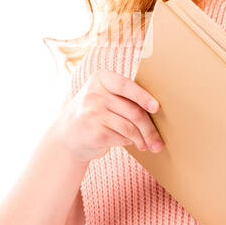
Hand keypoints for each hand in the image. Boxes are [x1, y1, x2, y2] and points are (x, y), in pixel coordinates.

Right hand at [49, 69, 163, 163]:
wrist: (67, 135)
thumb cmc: (95, 114)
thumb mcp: (103, 96)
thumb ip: (124, 97)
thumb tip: (157, 110)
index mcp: (100, 78)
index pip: (126, 86)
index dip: (143, 97)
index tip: (156, 108)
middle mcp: (94, 94)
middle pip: (133, 111)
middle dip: (149, 129)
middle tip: (158, 141)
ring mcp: (92, 113)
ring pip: (130, 128)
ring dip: (142, 139)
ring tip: (148, 145)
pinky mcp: (94, 132)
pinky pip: (121, 138)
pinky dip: (129, 143)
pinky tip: (130, 144)